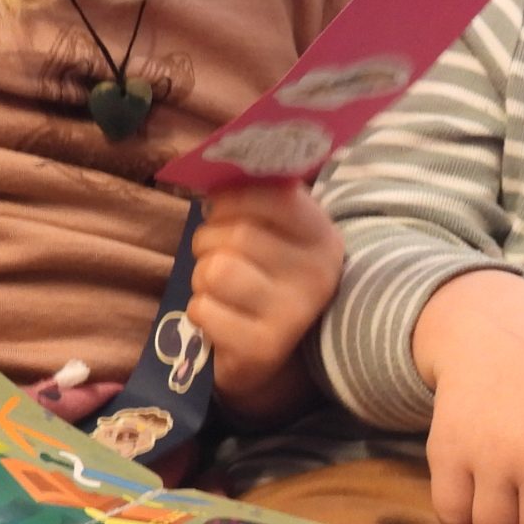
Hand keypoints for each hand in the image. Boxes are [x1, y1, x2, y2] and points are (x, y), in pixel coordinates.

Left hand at [188, 180, 343, 421]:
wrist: (277, 357)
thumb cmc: (267, 279)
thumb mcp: (278, 235)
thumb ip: (258, 198)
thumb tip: (220, 166)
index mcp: (323, 237)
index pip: (274, 195)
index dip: (233, 198)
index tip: (223, 211)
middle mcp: (316, 275)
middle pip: (236, 235)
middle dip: (209, 242)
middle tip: (217, 255)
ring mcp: (292, 315)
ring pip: (215, 271)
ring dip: (202, 278)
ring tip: (219, 289)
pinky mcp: (260, 349)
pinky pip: (202, 310)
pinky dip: (200, 312)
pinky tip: (221, 318)